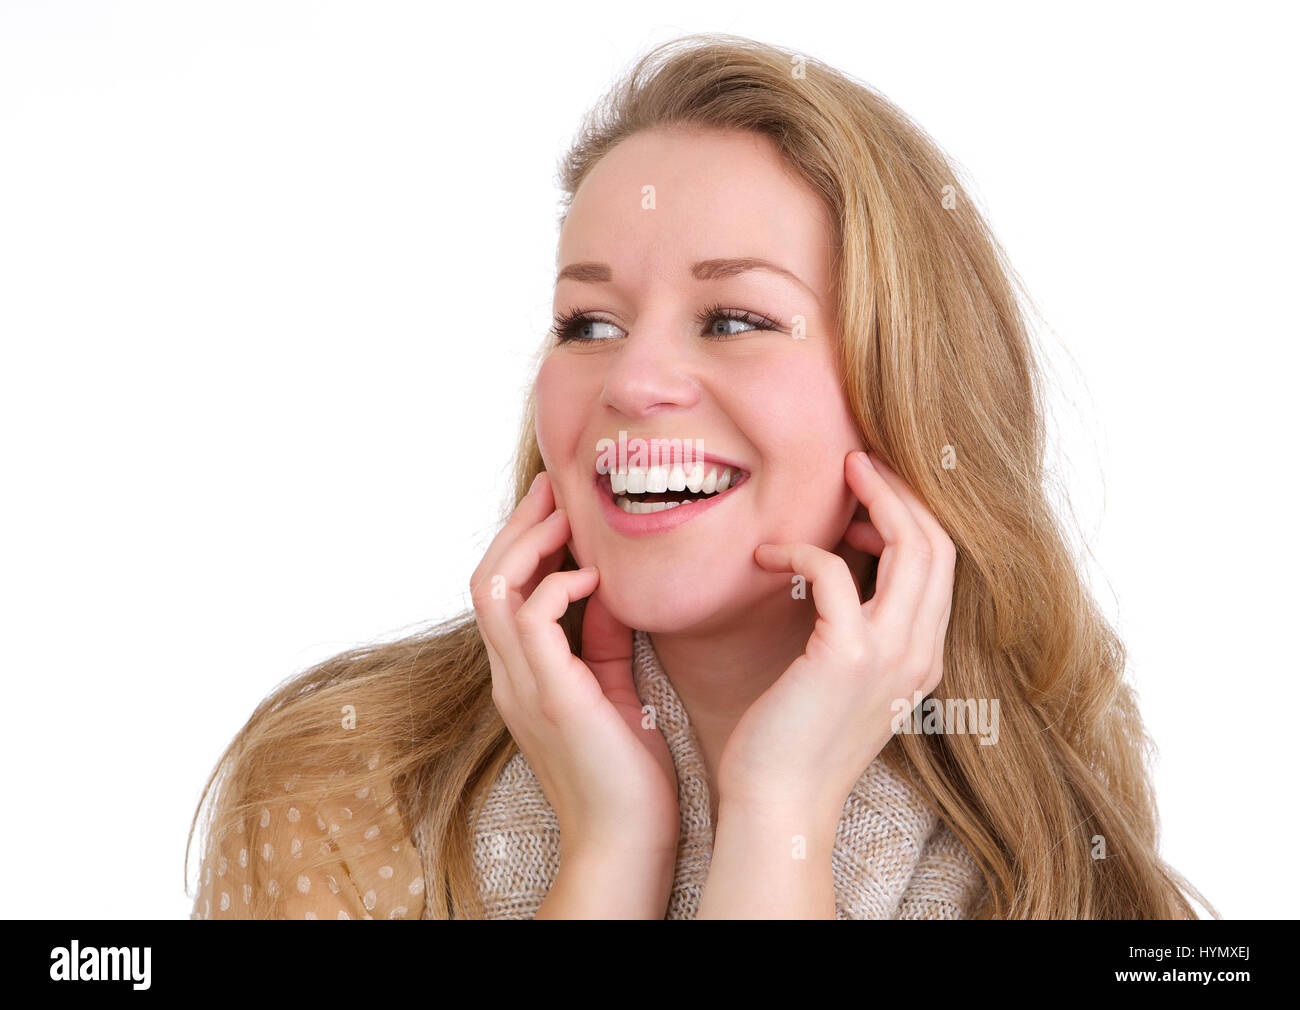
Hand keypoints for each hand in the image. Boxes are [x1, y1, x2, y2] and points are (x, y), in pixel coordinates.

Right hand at [470, 472, 679, 864]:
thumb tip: (609, 589)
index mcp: (522, 677)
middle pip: (486, 578)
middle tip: (555, 490)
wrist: (626, 845)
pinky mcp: (549, 697)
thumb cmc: (628, 777)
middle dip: (518, 526)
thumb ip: (603, 641)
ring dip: (529, 543)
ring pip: (495, 588)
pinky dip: (556, 586)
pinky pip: (531, 618)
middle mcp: (510, 677)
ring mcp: (522, 687)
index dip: (522, 543)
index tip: (559, 507)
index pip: (501, 592)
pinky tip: (592, 579)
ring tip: (567, 517)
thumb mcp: (614, 691)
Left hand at [716, 451, 956, 821]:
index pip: (943, 563)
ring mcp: (891, 654)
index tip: (870, 489)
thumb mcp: (841, 677)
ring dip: (874, 498)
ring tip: (837, 475)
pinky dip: (802, 551)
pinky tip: (767, 555)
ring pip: (911, 545)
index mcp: (923, 656)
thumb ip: (855, 626)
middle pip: (939, 543)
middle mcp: (920, 652)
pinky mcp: (847, 656)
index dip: (912, 513)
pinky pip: (834, 572)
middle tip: (858, 460)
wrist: (779, 805)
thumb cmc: (794, 739)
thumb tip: (840, 564)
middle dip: (903, 491)